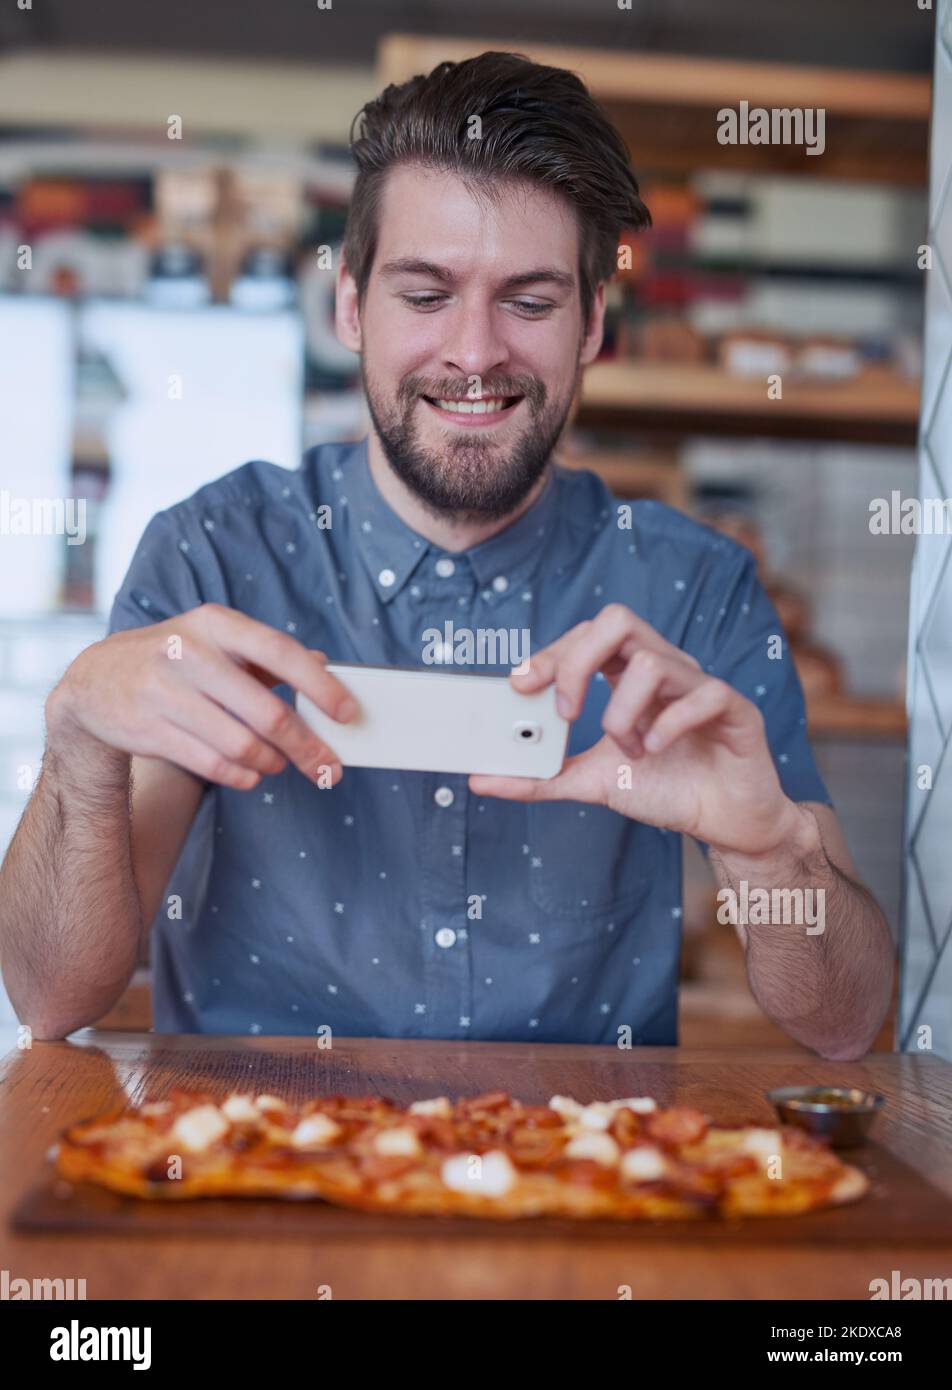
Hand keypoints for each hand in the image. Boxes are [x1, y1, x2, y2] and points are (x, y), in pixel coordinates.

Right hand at [46, 603, 355, 790]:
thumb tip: (323, 662)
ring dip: (271, 763)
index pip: (280, 652)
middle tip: (327, 766)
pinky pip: (213, 764)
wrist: (94, 681)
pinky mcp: (149, 730)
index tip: (347, 713)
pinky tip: (252, 774)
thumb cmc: (173, 660)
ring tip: (279, 765)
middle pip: (266, 712)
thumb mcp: (215, 640)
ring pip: (241, 745)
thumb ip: (266, 654)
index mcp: (216, 624)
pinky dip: (243, 776)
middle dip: (306, 746)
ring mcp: (165, 692)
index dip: (320, 685)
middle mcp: (189, 652)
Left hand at [468, 603, 800, 858]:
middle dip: (579, 660)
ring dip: (624, 713)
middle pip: (619, 619)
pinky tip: (658, 753)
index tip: (520, 686)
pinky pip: (704, 693)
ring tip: (630, 750)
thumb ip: (540, 778)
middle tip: (566, 711)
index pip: (586, 636)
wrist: (726, 824)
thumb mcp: (591, 783)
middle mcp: (666, 668)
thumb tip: (479, 779)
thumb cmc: (666, 789)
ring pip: (654, 661)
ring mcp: (701, 684)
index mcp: (630, 675)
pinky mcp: (735, 709)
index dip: (551, 653)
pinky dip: (669, 726)